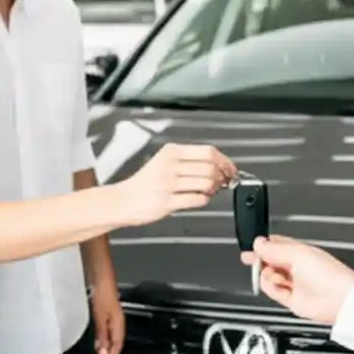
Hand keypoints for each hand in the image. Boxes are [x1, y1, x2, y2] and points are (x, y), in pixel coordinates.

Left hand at [91, 282, 125, 353]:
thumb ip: (102, 335)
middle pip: (113, 343)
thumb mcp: (100, 316)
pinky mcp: (101, 310)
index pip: (117, 347)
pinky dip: (97, 338)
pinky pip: (101, 330)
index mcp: (118, 323)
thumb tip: (103, 353)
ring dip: (101, 347)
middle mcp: (115, 320)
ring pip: (107, 337)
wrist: (98, 272)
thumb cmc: (102, 289)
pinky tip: (89, 339)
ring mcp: (108, 315)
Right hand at [118, 143, 235, 225]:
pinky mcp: (166, 202)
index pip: (207, 151)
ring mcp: (167, 184)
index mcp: (171, 152)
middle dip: (221, 177)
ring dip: (213, 189)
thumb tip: (219, 165)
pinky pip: (197, 199)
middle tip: (221, 183)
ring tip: (208, 191)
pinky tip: (199, 199)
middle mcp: (169, 165)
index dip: (224, 161)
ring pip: (206, 183)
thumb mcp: (164, 162)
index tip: (230, 169)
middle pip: (209, 167)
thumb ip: (188, 161)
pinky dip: (204, 200)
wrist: (123, 201)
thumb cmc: (145, 183)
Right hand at [241, 235, 353, 324]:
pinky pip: (273, 291)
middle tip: (250, 259)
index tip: (252, 246)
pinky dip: (271, 288)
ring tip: (273, 274)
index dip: (263, 245)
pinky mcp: (291, 299)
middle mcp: (295, 267)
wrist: (338, 299)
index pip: (276, 245)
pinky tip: (277, 285)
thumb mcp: (297, 254)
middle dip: (260, 260)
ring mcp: (293, 283)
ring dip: (267, 275)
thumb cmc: (327, 274)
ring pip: (269, 277)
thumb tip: (258, 242)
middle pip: (270, 261)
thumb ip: (275, 248)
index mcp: (300, 252)